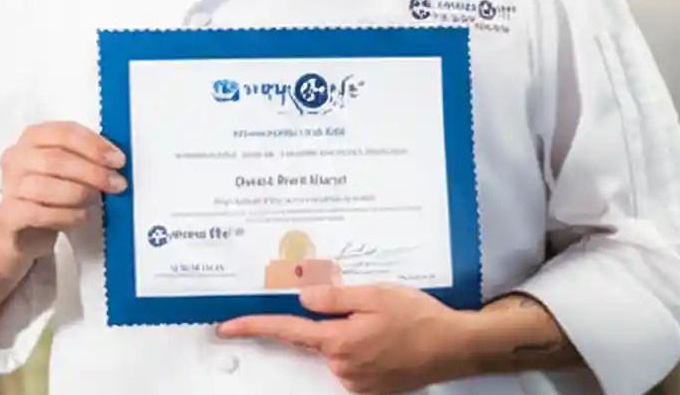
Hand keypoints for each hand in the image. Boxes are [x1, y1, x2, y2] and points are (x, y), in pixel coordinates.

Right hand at [0, 121, 125, 262]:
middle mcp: (17, 157)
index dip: (95, 145)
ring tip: (95, 201)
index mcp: (34, 137)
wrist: (22, 230)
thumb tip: (115, 161)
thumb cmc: (50, 194)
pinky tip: (81, 216)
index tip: (117, 160)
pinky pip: (39, 213)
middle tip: (116, 183)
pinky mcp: (9, 214)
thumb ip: (87, 159)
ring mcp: (10, 185)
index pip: (65, 132)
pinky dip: (66, 215)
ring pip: (45, 186)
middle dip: (92, 172)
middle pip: (56, 159)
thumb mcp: (69, 170)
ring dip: (79, 194)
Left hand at [217, 284, 475, 394]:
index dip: (254, 327)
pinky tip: (388, 337)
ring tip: (387, 321)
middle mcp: (342, 368)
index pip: (287, 332)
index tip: (225, 327)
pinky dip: (362, 346)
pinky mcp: (371, 389)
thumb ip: (334, 298)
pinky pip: (353, 362)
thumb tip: (301, 300)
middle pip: (316, 339)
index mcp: (339, 342)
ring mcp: (356, 383)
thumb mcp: (375, 295)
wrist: (454, 348)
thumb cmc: (418, 317)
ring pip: (336, 350)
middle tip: (366, 310)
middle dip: (329, 322)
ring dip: (349, 333)